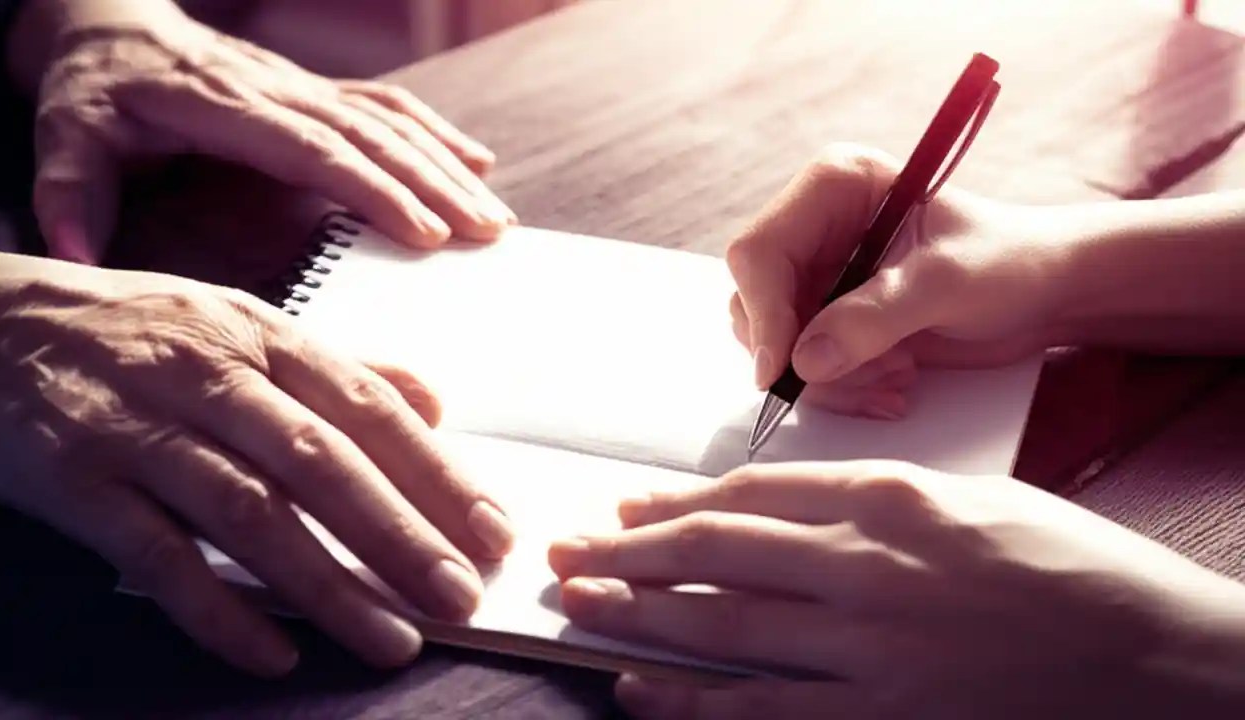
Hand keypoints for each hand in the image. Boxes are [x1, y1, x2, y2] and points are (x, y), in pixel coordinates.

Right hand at [0, 251, 514, 675]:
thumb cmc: (130, 329)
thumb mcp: (238, 323)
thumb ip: (337, 365)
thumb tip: (433, 402)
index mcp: (259, 332)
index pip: (366, 407)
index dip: (436, 473)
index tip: (492, 531)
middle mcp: (206, 371)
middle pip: (321, 461)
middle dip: (400, 534)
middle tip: (461, 597)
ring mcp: (137, 424)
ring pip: (249, 511)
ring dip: (329, 583)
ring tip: (391, 638)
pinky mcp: (73, 478)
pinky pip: (155, 554)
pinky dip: (215, 607)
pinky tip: (272, 653)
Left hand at [19, 0, 513, 262]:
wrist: (112, 28)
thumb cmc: (94, 91)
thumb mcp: (63, 135)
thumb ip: (69, 193)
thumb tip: (74, 255)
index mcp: (222, 104)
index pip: (313, 147)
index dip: (372, 187)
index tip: (423, 231)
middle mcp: (276, 89)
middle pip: (370, 134)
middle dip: (435, 184)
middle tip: (485, 233)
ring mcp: (302, 84)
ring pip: (390, 120)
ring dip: (448, 165)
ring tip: (496, 217)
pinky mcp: (316, 88)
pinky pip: (387, 104)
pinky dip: (437, 132)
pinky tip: (478, 161)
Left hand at [548, 462, 1244, 718]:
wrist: (1161, 655)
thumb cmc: (1071, 567)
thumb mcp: (969, 500)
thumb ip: (873, 498)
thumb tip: (783, 503)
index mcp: (891, 497)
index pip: (751, 494)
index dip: (674, 502)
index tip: (623, 507)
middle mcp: (867, 564)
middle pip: (717, 551)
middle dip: (628, 552)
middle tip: (565, 553)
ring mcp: (871, 646)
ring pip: (723, 623)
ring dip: (638, 613)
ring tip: (579, 606)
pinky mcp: (886, 717)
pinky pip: (764, 711)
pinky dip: (692, 700)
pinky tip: (639, 689)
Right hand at [726, 143, 1070, 418]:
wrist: (1046, 292)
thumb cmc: (1009, 261)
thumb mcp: (946, 284)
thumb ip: (873, 317)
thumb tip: (804, 360)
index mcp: (835, 186)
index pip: (759, 250)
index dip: (763, 310)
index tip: (782, 369)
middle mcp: (815, 226)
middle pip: (754, 300)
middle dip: (804, 352)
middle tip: (870, 375)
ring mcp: (819, 274)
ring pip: (775, 341)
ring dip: (830, 376)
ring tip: (897, 375)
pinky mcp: (829, 316)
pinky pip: (803, 364)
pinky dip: (842, 386)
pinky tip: (894, 381)